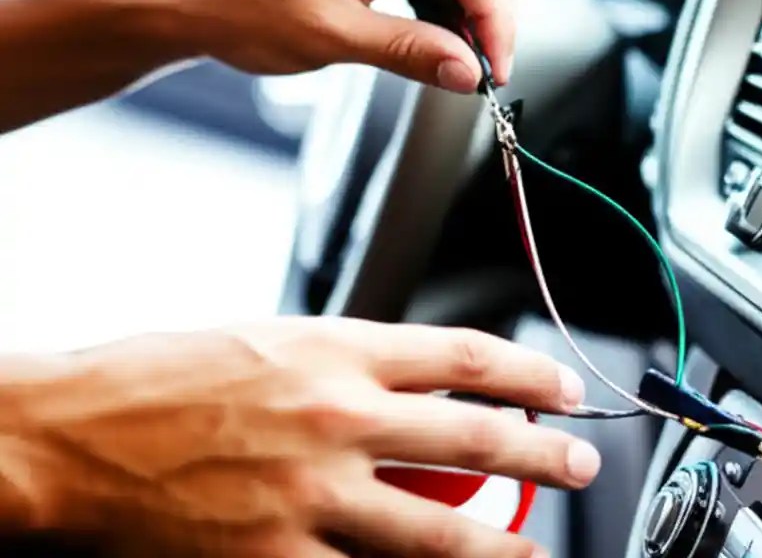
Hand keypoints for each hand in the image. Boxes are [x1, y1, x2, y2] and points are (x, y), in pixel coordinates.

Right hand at [0, 318, 598, 556]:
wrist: (60, 443)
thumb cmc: (151, 385)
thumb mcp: (263, 343)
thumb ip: (345, 364)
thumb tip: (419, 385)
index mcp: (332, 351)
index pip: (464, 358)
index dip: (529, 377)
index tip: (563, 391)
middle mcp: (335, 421)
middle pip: (475, 439)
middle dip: (545, 456)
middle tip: (581, 466)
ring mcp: (309, 500)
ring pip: (442, 531)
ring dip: (504, 545)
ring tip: (537, 552)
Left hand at [170, 0, 522, 90]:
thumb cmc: (246, 6)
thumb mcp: (333, 37)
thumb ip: (410, 53)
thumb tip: (470, 73)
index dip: (494, 19)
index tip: (494, 72)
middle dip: (490, 15)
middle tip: (476, 71)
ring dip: (477, 8)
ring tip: (453, 53)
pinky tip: (438, 29)